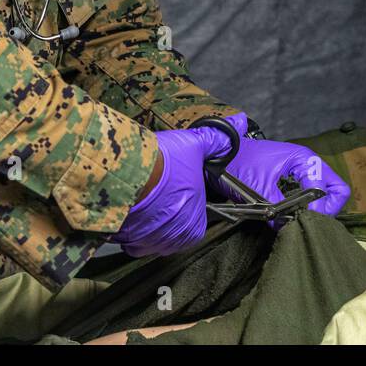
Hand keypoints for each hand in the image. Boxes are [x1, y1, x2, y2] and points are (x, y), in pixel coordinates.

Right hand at [111, 121, 233, 256]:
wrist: (126, 170)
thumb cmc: (164, 163)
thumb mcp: (195, 145)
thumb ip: (217, 139)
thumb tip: (239, 123)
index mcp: (195, 225)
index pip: (196, 217)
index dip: (186, 199)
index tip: (178, 187)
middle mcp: (173, 241)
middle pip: (173, 227)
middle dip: (167, 211)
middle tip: (160, 188)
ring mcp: (149, 243)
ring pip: (151, 234)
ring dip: (148, 219)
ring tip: (144, 196)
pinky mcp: (126, 241)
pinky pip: (131, 238)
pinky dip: (130, 226)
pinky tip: (131, 208)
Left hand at [212, 113, 350, 220]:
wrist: (219, 153)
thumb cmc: (238, 163)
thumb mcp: (259, 187)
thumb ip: (278, 209)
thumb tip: (289, 228)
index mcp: (303, 159)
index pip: (330, 189)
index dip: (320, 209)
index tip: (303, 221)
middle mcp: (306, 164)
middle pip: (334, 191)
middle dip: (325, 210)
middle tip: (306, 222)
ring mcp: (300, 171)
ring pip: (323, 194)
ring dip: (314, 210)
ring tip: (297, 221)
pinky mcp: (290, 179)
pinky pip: (308, 196)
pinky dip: (304, 208)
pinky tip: (290, 216)